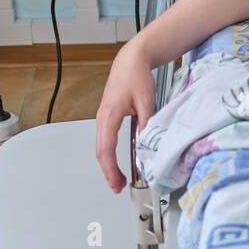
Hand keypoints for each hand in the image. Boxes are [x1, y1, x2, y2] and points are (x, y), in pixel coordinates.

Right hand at [95, 37, 157, 193]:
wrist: (130, 61)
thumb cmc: (136, 76)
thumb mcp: (147, 100)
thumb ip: (147, 122)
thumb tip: (147, 142)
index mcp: (109, 115)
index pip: (106, 148)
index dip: (111, 168)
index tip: (117, 181)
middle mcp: (102, 118)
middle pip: (100, 151)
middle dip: (108, 171)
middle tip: (118, 186)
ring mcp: (103, 118)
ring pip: (101, 147)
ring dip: (108, 164)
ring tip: (118, 178)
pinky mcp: (107, 117)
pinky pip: (105, 140)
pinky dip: (109, 154)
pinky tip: (118, 162)